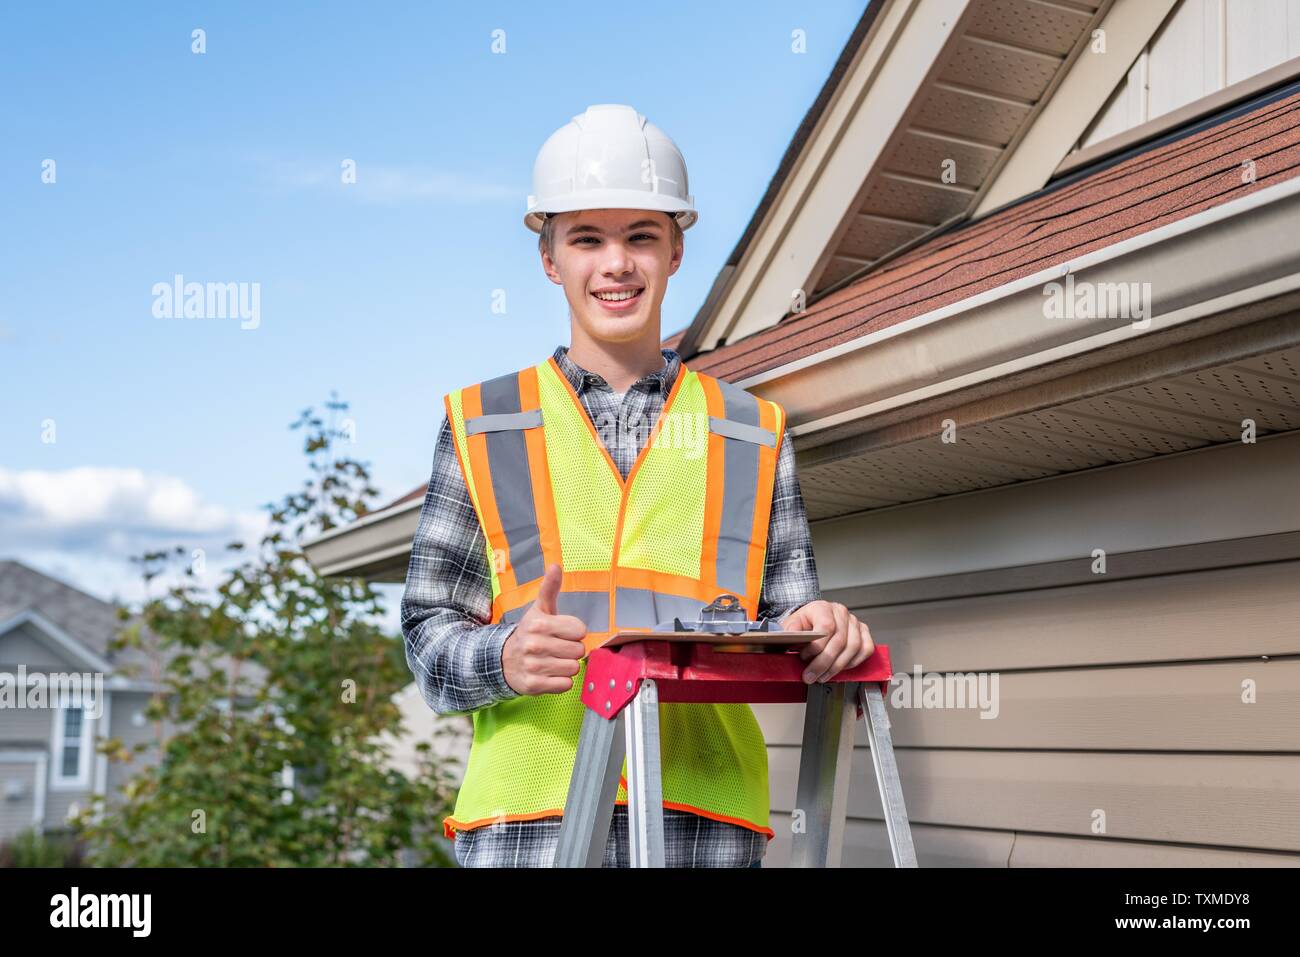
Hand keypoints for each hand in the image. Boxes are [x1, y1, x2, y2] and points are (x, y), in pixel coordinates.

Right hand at [501, 563, 587, 695]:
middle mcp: (534, 644)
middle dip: (571, 650)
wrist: (503, 659)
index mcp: (539, 624)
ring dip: (566, 666)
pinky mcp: (533, 685)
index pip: (580, 630)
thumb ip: (549, 588)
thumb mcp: (539, 609)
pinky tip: (549, 673)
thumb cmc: (530, 632)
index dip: (575, 632)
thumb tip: (556, 565)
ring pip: (573, 668)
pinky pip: (565, 685)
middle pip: (579, 651)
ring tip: (552, 660)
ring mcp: (533, 666)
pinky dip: (561, 682)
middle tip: (557, 648)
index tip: (562, 633)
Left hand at [781, 600, 873, 683]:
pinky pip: (865, 649)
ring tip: (822, 676)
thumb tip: (791, 636)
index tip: (804, 657)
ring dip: (837, 667)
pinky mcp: (863, 632)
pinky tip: (840, 669)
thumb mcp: (792, 624)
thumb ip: (791, 630)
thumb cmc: (804, 623)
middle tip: (811, 676)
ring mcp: (854, 622)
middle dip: (824, 663)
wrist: (813, 619)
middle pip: (839, 641)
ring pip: (853, 647)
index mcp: (823, 607)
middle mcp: (841, 613)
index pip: (826, 627)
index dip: (817, 647)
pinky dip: (854, 662)